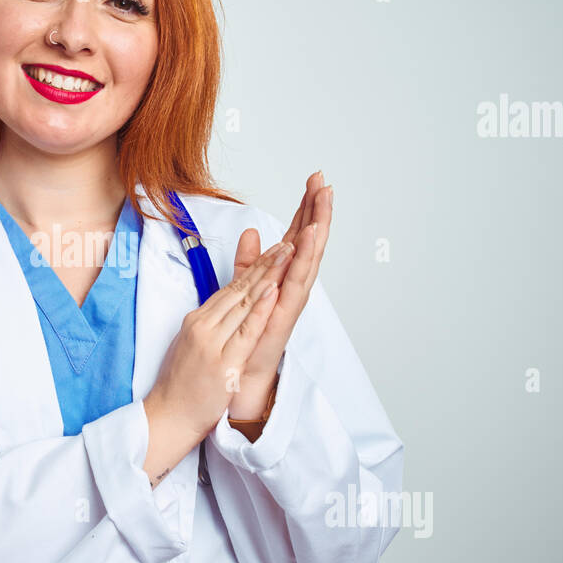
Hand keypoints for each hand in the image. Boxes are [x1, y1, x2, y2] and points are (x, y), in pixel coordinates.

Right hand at [144, 238, 293, 447]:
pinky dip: (261, 310)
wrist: (167, 417)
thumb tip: (224, 307)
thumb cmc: (181, 386)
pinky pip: (246, 332)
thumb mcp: (191, 345)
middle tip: (286, 242)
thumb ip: (209, 324)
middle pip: (239, 290)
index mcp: (197, 321)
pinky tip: (273, 291)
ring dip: (267, 276)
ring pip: (244, 304)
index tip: (272, 249)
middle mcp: (203, 327)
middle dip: (265, 264)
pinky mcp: (224, 364)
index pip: (230, 288)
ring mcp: (213, 344)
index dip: (254, 267)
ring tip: (286, 254)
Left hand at [226, 171, 332, 418]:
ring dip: (316, 234)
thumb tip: (254, 230)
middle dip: (317, 212)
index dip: (306, 208)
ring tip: (322, 206)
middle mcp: (290, 290)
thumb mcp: (244, 291)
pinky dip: (300, 265)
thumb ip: (249, 262)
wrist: (239, 382)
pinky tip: (305, 243)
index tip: (314, 179)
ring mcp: (289, 306)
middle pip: (308, 244)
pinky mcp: (282, 322)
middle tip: (324, 181)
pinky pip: (293, 290)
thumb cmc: (245, 341)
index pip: (298, 236)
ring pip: (306, 263)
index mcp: (281, 279)